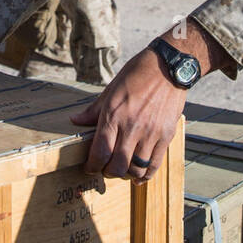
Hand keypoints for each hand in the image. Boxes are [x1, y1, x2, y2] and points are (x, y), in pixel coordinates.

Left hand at [71, 49, 184, 181]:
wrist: (168, 67)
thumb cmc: (136, 75)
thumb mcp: (110, 90)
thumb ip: (93, 110)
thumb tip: (74, 120)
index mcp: (114, 115)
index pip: (100, 152)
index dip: (92, 166)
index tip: (90, 168)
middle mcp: (132, 127)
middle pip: (117, 165)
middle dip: (108, 172)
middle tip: (105, 169)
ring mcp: (151, 132)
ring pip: (136, 168)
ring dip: (127, 174)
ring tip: (123, 170)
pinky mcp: (166, 135)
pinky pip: (155, 163)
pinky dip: (146, 174)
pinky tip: (140, 175)